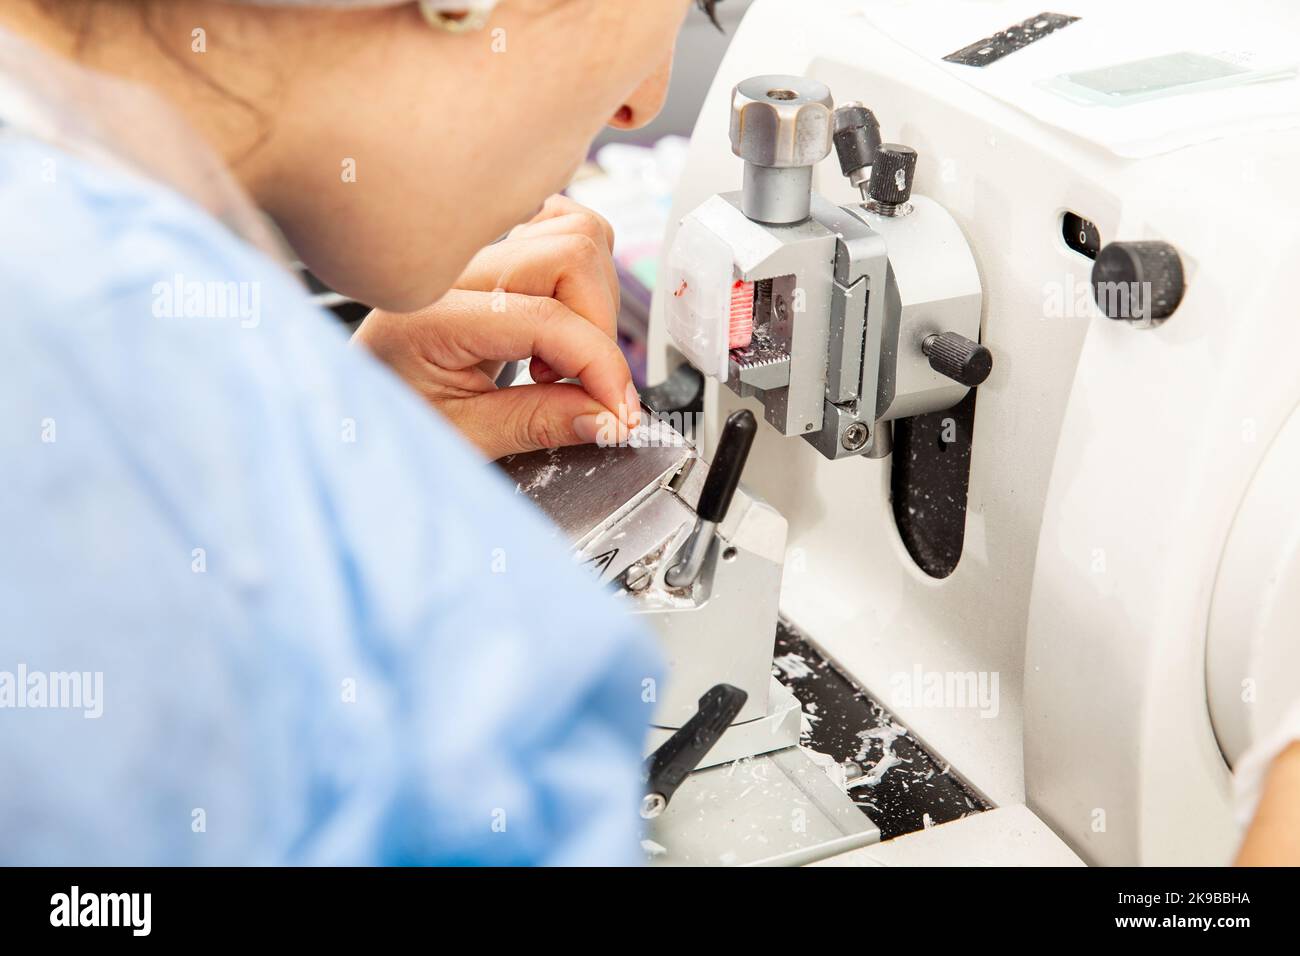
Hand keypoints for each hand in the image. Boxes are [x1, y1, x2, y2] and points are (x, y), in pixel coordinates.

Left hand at [354, 197, 639, 458]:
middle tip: (586, 388)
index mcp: (435, 315)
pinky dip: (582, 277)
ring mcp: (475, 253)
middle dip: (601, 327)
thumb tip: (608, 417)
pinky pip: (560, 231)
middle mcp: (455, 270)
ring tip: (561, 360)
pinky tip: (558, 326)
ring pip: (576, 233)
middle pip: (571, 252)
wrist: (352, 404)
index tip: (618, 414)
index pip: (549, 318)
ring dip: (594, 300)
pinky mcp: (493, 253)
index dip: (600, 367)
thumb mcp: (463, 439)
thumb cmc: (392, 419)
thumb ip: (539, 423)